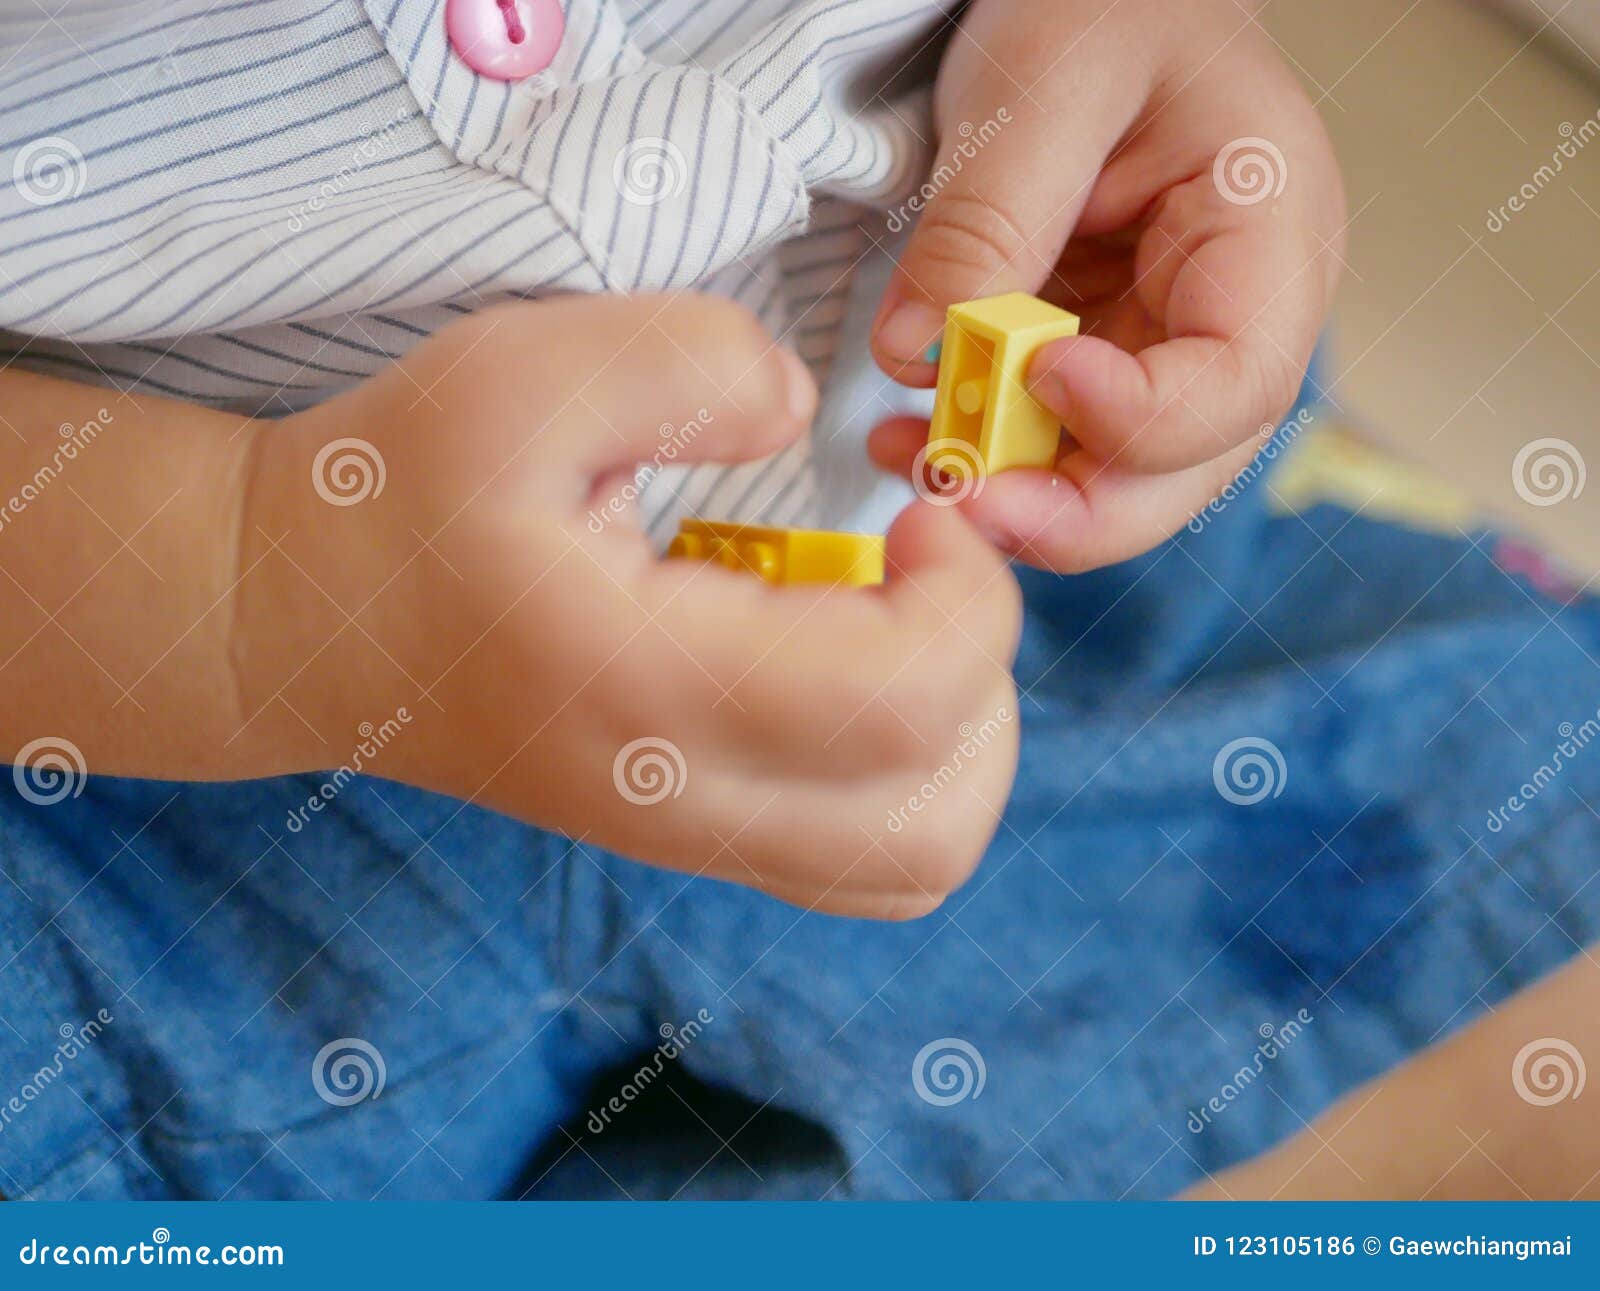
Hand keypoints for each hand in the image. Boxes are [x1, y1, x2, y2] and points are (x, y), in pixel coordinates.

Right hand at [242, 294, 1021, 919]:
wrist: (305, 618)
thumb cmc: (403, 491)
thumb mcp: (515, 372)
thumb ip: (687, 363)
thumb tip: (811, 411)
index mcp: (644, 688)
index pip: (899, 704)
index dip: (971, 598)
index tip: (922, 510)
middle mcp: (676, 799)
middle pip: (933, 820)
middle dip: (985, 675)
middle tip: (921, 570)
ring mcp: (685, 836)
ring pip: (912, 862)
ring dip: (962, 739)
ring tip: (900, 623)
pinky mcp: (688, 834)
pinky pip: (862, 861)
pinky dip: (912, 777)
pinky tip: (854, 669)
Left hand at [869, 0, 1343, 570]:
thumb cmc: (1104, 1)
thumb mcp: (1045, 80)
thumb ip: (988, 218)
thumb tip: (916, 351)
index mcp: (1269, 235)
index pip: (1237, 381)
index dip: (1142, 416)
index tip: (1038, 375)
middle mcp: (1233, 318)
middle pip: (1179, 469)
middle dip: (1070, 509)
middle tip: (964, 506)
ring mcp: (1163, 349)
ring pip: (1110, 478)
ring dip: (1012, 496)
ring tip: (913, 466)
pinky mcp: (1098, 360)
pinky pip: (1050, 443)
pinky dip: (983, 460)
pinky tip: (910, 442)